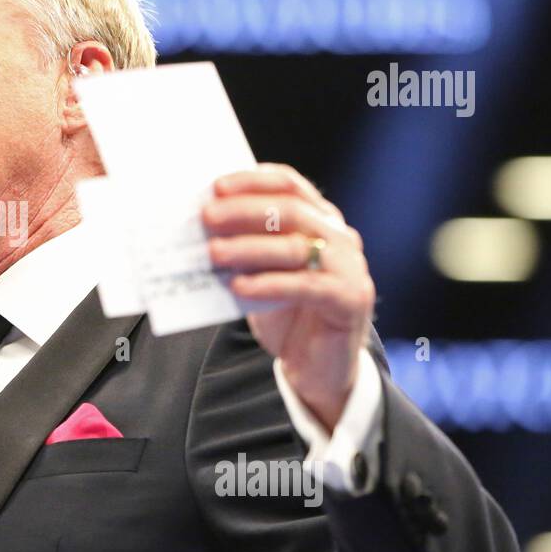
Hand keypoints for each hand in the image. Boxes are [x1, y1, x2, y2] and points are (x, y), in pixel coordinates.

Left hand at [203, 163, 373, 431]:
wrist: (319, 370)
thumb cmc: (288, 316)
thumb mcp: (262, 274)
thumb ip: (245, 247)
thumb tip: (200, 229)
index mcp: (320, 221)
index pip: (290, 185)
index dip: (254, 181)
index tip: (217, 186)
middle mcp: (340, 238)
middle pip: (291, 211)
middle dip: (244, 211)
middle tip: (207, 217)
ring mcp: (349, 268)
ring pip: (296, 248)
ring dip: (249, 247)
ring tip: (213, 253)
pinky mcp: (350, 299)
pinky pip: (305, 286)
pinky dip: (269, 284)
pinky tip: (239, 287)